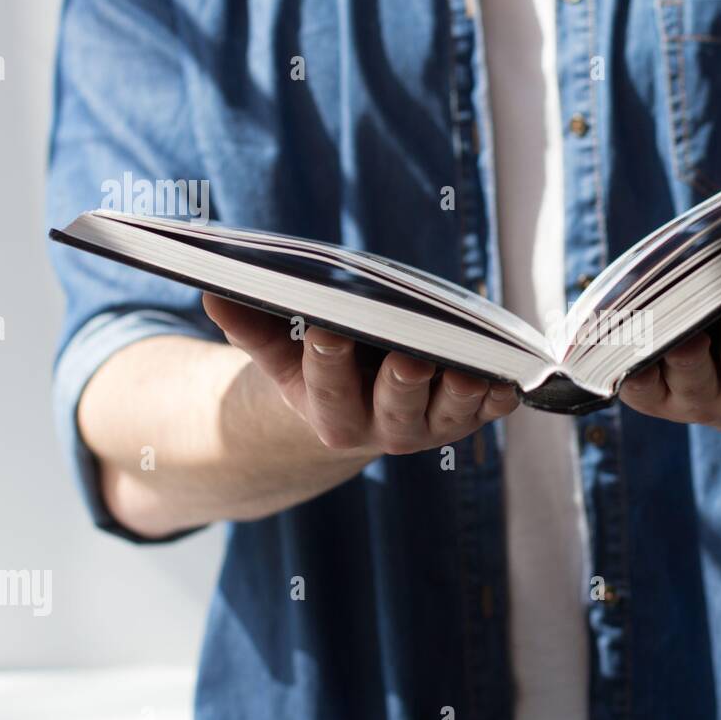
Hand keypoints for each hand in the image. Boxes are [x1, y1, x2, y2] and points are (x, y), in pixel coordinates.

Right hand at [202, 294, 518, 454]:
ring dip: (461, 392)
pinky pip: (488, 411)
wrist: (363, 407)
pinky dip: (500, 395)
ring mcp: (431, 427)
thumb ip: (254, 326)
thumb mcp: (284, 354)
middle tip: (411, 355)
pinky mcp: (469, 418)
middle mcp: (384, 429)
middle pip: (394, 407)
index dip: (328, 360)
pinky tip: (509, 375)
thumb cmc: (321, 368)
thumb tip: (211, 291)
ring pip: (448, 414)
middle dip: (402, 382)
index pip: (328, 388)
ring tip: (470, 367)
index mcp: (332, 415)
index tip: (328, 329)